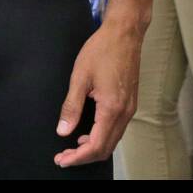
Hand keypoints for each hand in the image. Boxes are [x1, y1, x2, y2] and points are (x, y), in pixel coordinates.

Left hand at [55, 20, 141, 167]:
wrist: (125, 33)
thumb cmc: (102, 49)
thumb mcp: (80, 77)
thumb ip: (71, 107)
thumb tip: (63, 131)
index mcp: (112, 108)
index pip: (96, 145)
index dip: (77, 157)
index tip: (62, 159)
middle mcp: (125, 112)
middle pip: (106, 148)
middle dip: (84, 156)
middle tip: (63, 156)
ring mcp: (130, 108)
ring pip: (113, 140)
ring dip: (93, 147)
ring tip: (72, 146)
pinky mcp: (130, 103)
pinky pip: (117, 129)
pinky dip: (102, 136)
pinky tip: (87, 131)